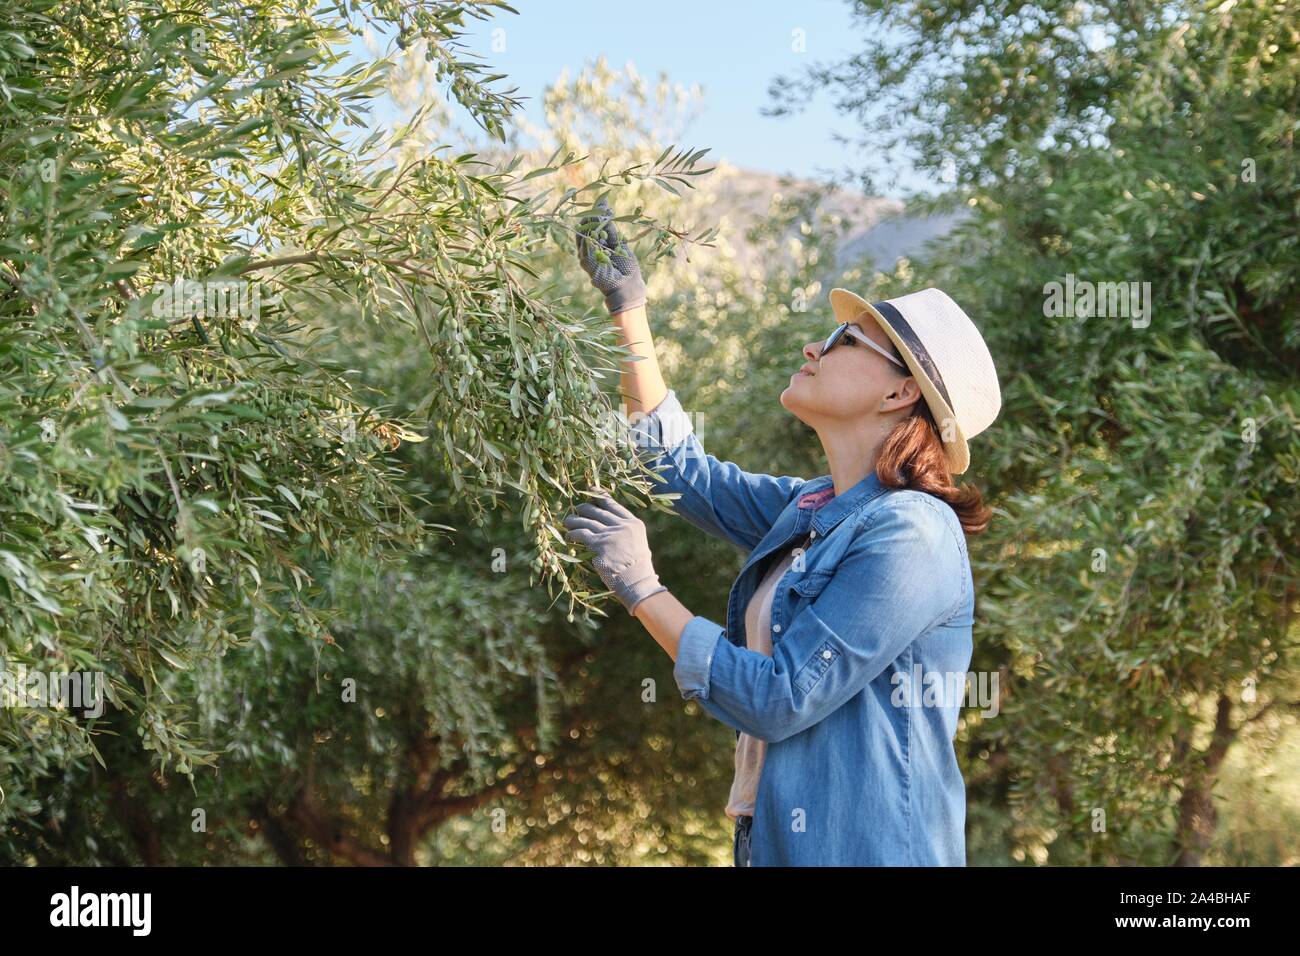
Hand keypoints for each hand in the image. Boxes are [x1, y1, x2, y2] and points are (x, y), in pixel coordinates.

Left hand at [561, 490, 665, 615]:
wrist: (637, 581)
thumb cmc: (638, 567)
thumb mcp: (638, 542)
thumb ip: (625, 531)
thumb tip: (608, 524)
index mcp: (633, 523)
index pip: (613, 504)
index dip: (600, 495)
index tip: (590, 489)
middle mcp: (622, 526)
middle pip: (598, 511)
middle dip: (585, 508)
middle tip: (577, 509)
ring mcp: (610, 534)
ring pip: (587, 521)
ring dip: (575, 520)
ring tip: (567, 521)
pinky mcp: (599, 545)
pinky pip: (582, 534)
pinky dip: (573, 533)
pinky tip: (569, 535)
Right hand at [574, 197, 646, 314]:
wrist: (628, 286)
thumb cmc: (626, 267)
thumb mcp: (619, 243)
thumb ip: (610, 229)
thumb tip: (606, 207)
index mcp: (598, 246)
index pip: (592, 227)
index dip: (595, 216)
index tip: (601, 203)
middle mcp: (590, 252)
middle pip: (585, 231)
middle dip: (591, 219)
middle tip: (597, 208)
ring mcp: (587, 258)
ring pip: (583, 238)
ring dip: (589, 226)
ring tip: (595, 216)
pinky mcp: (588, 264)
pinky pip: (585, 249)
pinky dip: (588, 238)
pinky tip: (592, 229)